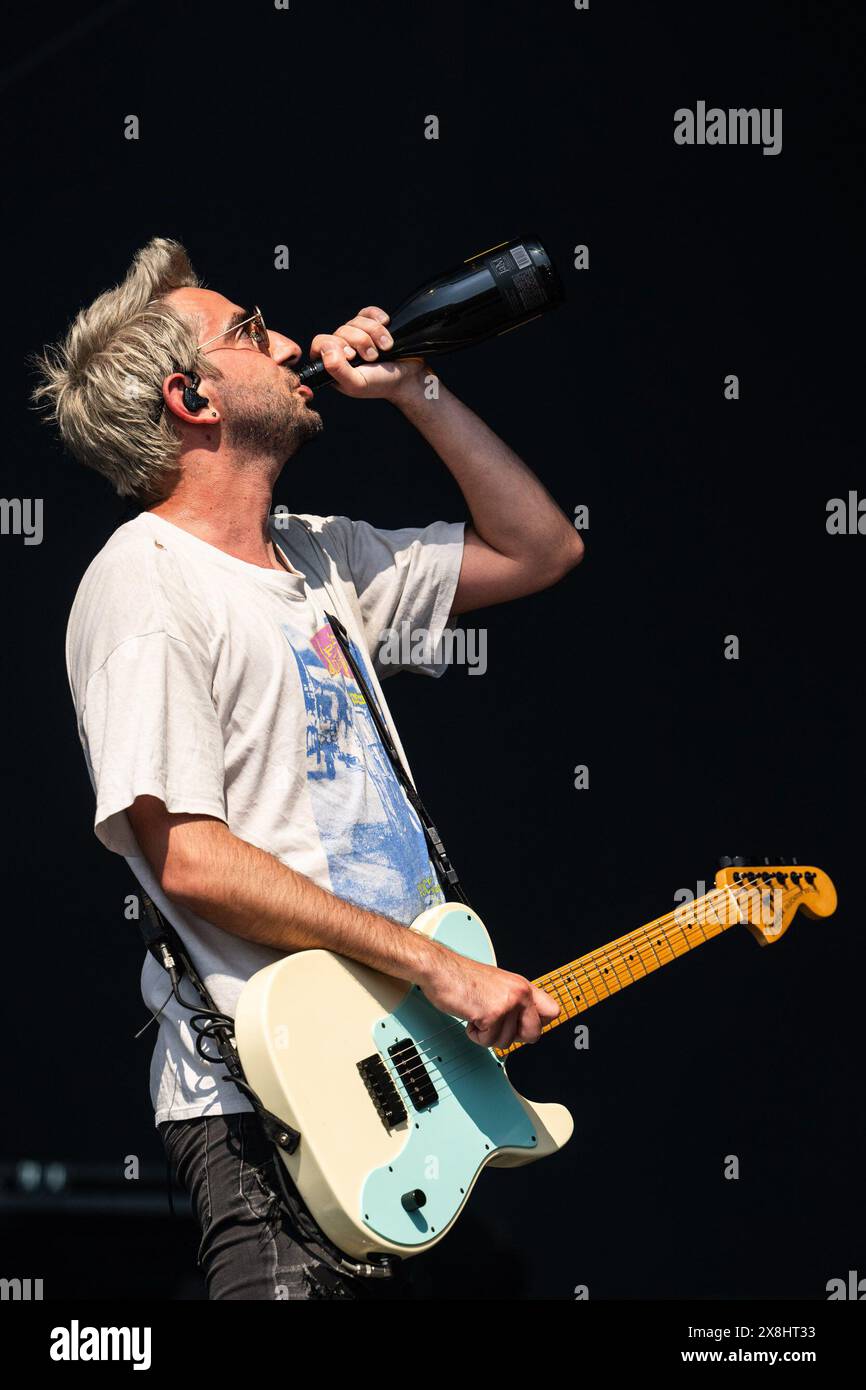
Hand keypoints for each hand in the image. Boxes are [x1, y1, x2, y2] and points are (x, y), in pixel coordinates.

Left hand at [309, 306, 425, 401]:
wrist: (408, 377)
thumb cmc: (381, 383)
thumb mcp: (356, 383)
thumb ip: (337, 370)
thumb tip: (325, 349)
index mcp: (333, 364)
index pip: (321, 343)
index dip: (336, 345)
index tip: (352, 356)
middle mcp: (343, 348)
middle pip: (342, 330)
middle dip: (361, 342)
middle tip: (373, 357)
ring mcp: (357, 335)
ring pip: (357, 321)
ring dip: (375, 333)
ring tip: (385, 348)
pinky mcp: (372, 325)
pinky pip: (368, 311)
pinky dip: (378, 317)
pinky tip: (387, 325)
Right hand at [417, 944, 561, 1049]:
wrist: (440, 969)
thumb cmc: (462, 977)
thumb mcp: (498, 984)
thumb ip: (515, 1001)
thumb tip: (525, 1024)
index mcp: (523, 985)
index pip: (552, 1011)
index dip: (537, 1024)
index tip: (522, 1026)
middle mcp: (519, 993)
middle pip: (534, 1033)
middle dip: (514, 1037)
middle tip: (497, 1026)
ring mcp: (507, 1003)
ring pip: (507, 1041)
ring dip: (488, 1035)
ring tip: (477, 1015)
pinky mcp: (492, 1014)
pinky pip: (488, 1041)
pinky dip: (476, 1035)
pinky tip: (471, 1017)